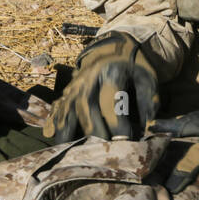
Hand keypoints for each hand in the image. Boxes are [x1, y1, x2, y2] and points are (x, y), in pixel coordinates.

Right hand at [43, 32, 160, 141]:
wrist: (116, 47)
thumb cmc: (134, 68)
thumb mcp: (148, 79)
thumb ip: (148, 103)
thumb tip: (144, 130)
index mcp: (111, 72)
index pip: (112, 102)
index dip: (119, 124)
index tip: (127, 142)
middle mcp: (89, 78)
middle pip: (86, 106)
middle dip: (93, 131)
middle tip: (101, 152)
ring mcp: (75, 84)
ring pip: (67, 108)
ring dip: (67, 130)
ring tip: (67, 151)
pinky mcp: (68, 90)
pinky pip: (57, 106)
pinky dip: (53, 121)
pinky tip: (50, 135)